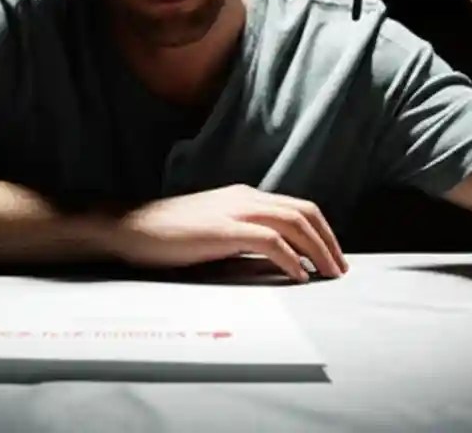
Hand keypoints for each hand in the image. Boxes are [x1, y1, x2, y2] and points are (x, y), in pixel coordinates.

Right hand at [102, 185, 348, 282]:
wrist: (131, 226)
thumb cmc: (168, 234)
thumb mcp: (214, 230)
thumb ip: (243, 237)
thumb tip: (276, 259)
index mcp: (244, 196)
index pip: (297, 207)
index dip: (321, 230)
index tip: (331, 255)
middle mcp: (245, 197)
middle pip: (304, 212)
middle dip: (328, 240)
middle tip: (340, 268)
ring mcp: (235, 210)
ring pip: (294, 223)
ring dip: (317, 250)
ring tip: (328, 274)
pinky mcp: (224, 229)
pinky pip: (270, 241)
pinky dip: (290, 258)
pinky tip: (298, 276)